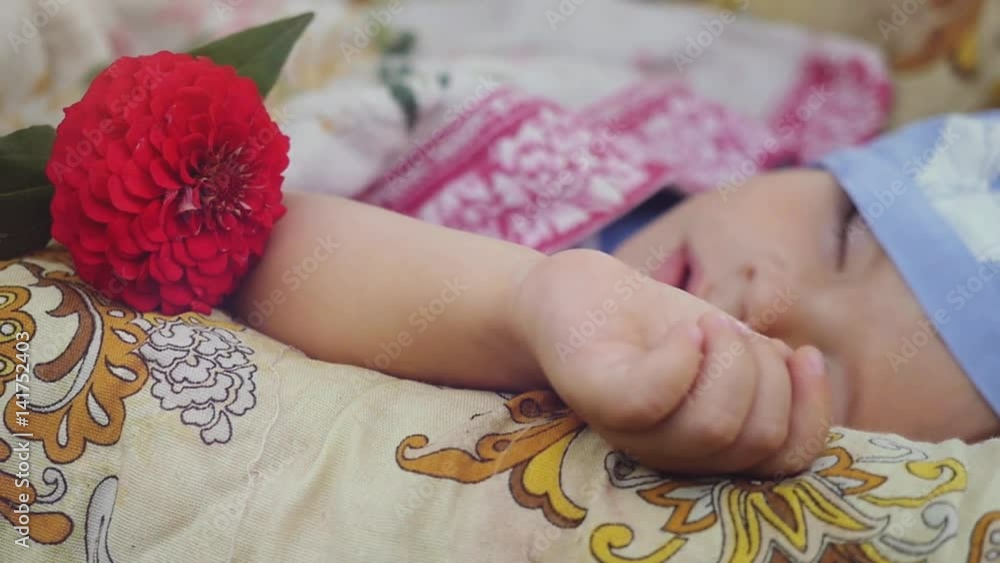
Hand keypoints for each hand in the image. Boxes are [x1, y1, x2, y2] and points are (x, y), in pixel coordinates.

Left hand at [510, 249, 832, 476]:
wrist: (565, 294)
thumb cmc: (645, 322)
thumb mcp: (718, 343)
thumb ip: (760, 367)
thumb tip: (805, 370)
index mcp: (708, 442)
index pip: (787, 458)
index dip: (813, 410)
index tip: (804, 354)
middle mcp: (670, 449)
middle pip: (756, 437)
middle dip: (765, 371)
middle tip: (728, 328)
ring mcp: (630, 430)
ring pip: (714, 425)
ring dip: (730, 356)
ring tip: (705, 321)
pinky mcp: (596, 397)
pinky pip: (653, 397)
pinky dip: (682, 355)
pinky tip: (684, 327)